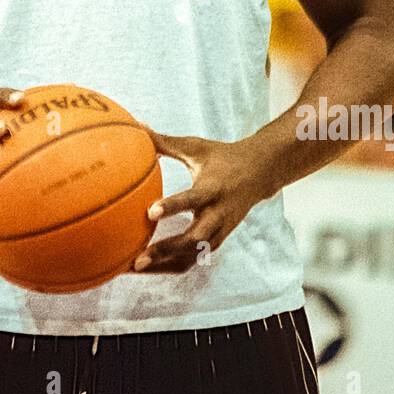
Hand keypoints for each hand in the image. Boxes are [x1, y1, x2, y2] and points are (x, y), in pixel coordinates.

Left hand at [132, 129, 270, 273]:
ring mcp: (219, 232)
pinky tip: (146, 268)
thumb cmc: (222, 158)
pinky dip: (170, 266)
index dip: (173, 208)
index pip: (192, 200)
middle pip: (193, 240)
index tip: (149, 214)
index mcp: (213, 189)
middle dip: (165, 251)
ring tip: (133, 268)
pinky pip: (192, 260)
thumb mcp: (196, 147)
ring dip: (164, 265)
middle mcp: (218, 215)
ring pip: (192, 256)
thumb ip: (166, 142)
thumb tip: (137, 126)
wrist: (259, 174)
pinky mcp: (216, 242)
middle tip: (137, 258)